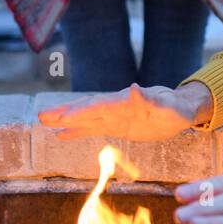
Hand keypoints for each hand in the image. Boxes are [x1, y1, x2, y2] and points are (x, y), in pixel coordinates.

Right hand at [38, 81, 213, 140]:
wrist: (180, 110)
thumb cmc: (177, 108)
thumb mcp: (168, 107)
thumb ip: (149, 100)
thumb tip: (133, 88)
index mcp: (126, 101)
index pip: (100, 105)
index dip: (82, 111)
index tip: (63, 117)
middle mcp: (116, 107)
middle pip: (86, 108)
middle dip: (65, 113)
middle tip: (41, 116)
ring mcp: (114, 116)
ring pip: (85, 118)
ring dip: (65, 121)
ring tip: (43, 121)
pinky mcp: (115, 126)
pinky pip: (92, 129)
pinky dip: (76, 132)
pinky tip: (61, 135)